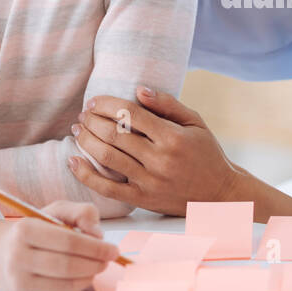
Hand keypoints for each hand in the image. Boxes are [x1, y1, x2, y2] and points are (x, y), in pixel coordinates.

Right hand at [0, 201, 120, 290]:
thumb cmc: (32, 230)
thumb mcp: (54, 211)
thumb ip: (82, 213)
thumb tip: (98, 235)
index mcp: (25, 230)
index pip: (69, 242)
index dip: (96, 248)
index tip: (114, 250)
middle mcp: (18, 257)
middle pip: (69, 266)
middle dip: (95, 265)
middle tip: (106, 261)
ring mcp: (19, 282)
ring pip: (66, 286)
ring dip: (88, 278)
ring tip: (94, 269)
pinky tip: (78, 280)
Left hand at [68, 87, 240, 215]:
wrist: (219, 195)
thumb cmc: (207, 154)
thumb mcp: (196, 122)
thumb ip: (168, 104)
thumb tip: (138, 90)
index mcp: (173, 137)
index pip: (131, 113)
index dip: (108, 104)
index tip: (94, 101)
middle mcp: (159, 159)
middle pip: (115, 134)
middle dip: (92, 120)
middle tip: (83, 114)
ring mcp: (149, 181)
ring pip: (108, 157)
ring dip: (87, 140)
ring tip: (78, 129)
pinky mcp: (142, 199)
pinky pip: (107, 188)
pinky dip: (86, 175)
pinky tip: (73, 161)